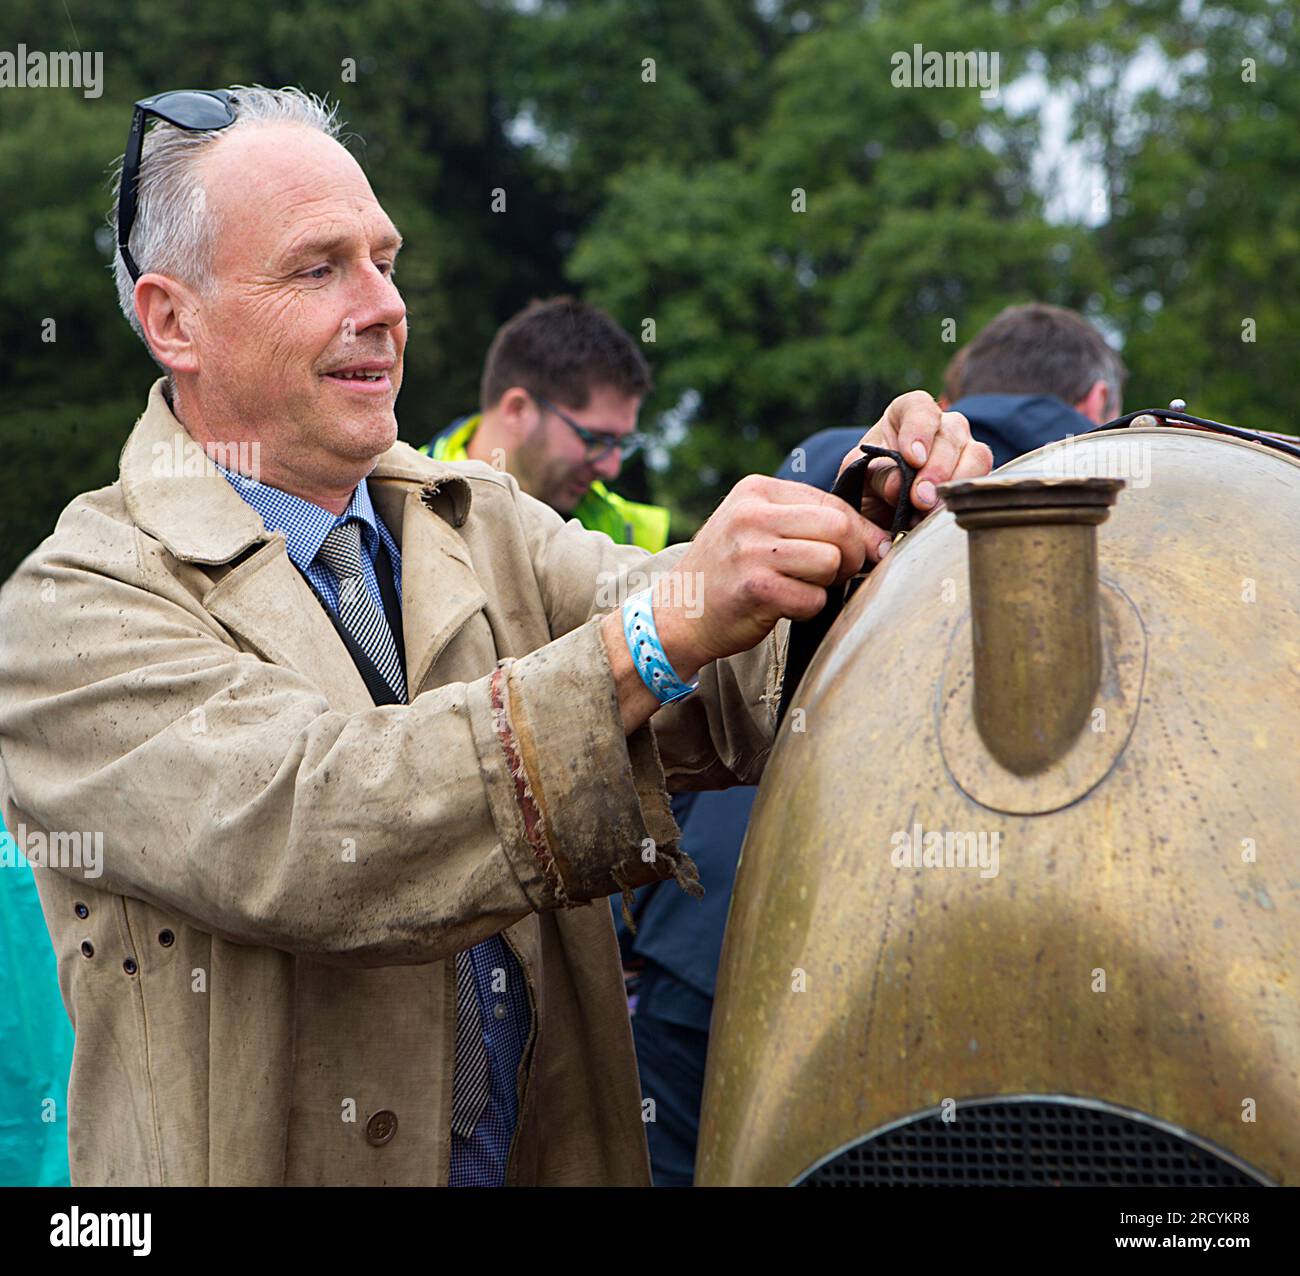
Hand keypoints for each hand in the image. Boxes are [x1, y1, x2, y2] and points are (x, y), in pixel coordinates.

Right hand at [653, 474, 873, 672]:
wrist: (676, 613)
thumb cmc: (726, 572)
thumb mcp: (754, 528)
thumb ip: (805, 522)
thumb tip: (879, 540)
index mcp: (755, 490)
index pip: (831, 502)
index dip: (857, 531)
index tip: (864, 552)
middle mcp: (752, 515)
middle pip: (838, 527)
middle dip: (850, 555)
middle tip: (836, 574)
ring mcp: (751, 551)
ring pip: (830, 561)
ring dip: (827, 583)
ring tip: (801, 588)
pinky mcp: (756, 589)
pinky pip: (814, 598)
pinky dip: (808, 608)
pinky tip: (784, 606)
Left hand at [836, 390, 992, 562]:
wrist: (881, 507)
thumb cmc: (870, 481)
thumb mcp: (863, 477)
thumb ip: (878, 477)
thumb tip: (899, 486)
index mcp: (908, 413)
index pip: (919, 408)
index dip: (918, 431)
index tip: (912, 458)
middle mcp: (943, 425)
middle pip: (951, 434)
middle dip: (936, 470)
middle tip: (921, 499)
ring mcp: (965, 448)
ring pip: (976, 455)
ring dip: (955, 485)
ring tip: (931, 511)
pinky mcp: (977, 474)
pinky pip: (984, 481)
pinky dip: (966, 500)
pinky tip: (943, 517)